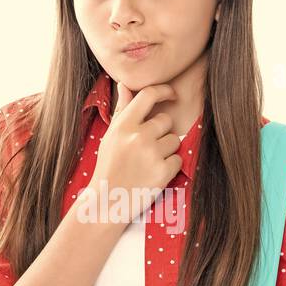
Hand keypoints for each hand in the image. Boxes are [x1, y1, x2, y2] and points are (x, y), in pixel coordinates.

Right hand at [87, 80, 182, 222]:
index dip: (164, 91)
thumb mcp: (111, 135)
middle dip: (161, 132)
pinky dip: (170, 167)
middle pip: (166, 121)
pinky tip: (153, 174)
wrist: (107, 201)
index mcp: (124, 125)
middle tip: (146, 148)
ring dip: (166, 150)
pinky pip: (178, 160)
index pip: (149, 95)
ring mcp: (152, 155)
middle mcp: (139, 136)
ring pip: (174, 141)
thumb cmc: (109, 166)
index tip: (172, 95)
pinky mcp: (163, 172)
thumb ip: (122, 109)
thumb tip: (125, 84)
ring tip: (148, 162)